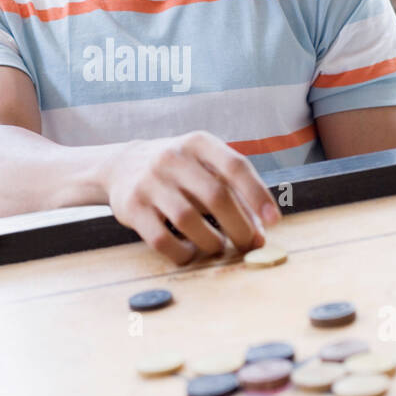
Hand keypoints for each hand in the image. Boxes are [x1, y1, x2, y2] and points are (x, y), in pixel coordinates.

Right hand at [104, 132, 282, 265]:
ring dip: (212, 242)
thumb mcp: (203, 165)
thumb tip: (260, 234)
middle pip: (215, 196)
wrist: (122, 165)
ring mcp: (149, 182)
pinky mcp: (132, 207)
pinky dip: (182, 253)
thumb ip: (233, 192)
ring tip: (218, 246)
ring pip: (189, 220)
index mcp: (198, 143)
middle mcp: (172, 158)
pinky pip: (162, 239)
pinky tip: (190, 252)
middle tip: (250, 244)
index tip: (274, 221)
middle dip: (240, 227)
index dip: (257, 195)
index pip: (235, 166)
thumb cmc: (178, 170)